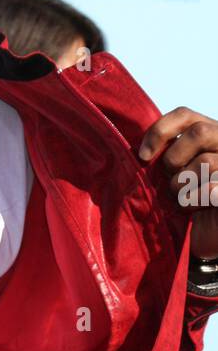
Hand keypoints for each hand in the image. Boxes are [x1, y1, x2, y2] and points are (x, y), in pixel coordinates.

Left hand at [138, 108, 217, 257]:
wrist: (203, 234)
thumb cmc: (184, 203)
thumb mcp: (172, 173)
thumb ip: (163, 154)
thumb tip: (141, 152)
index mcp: (209, 133)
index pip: (185, 115)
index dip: (160, 131)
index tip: (143, 156)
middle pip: (199, 132)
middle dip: (174, 157)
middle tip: (168, 177)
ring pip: (206, 161)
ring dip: (182, 184)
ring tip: (180, 197)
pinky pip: (212, 187)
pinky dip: (193, 200)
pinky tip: (192, 208)